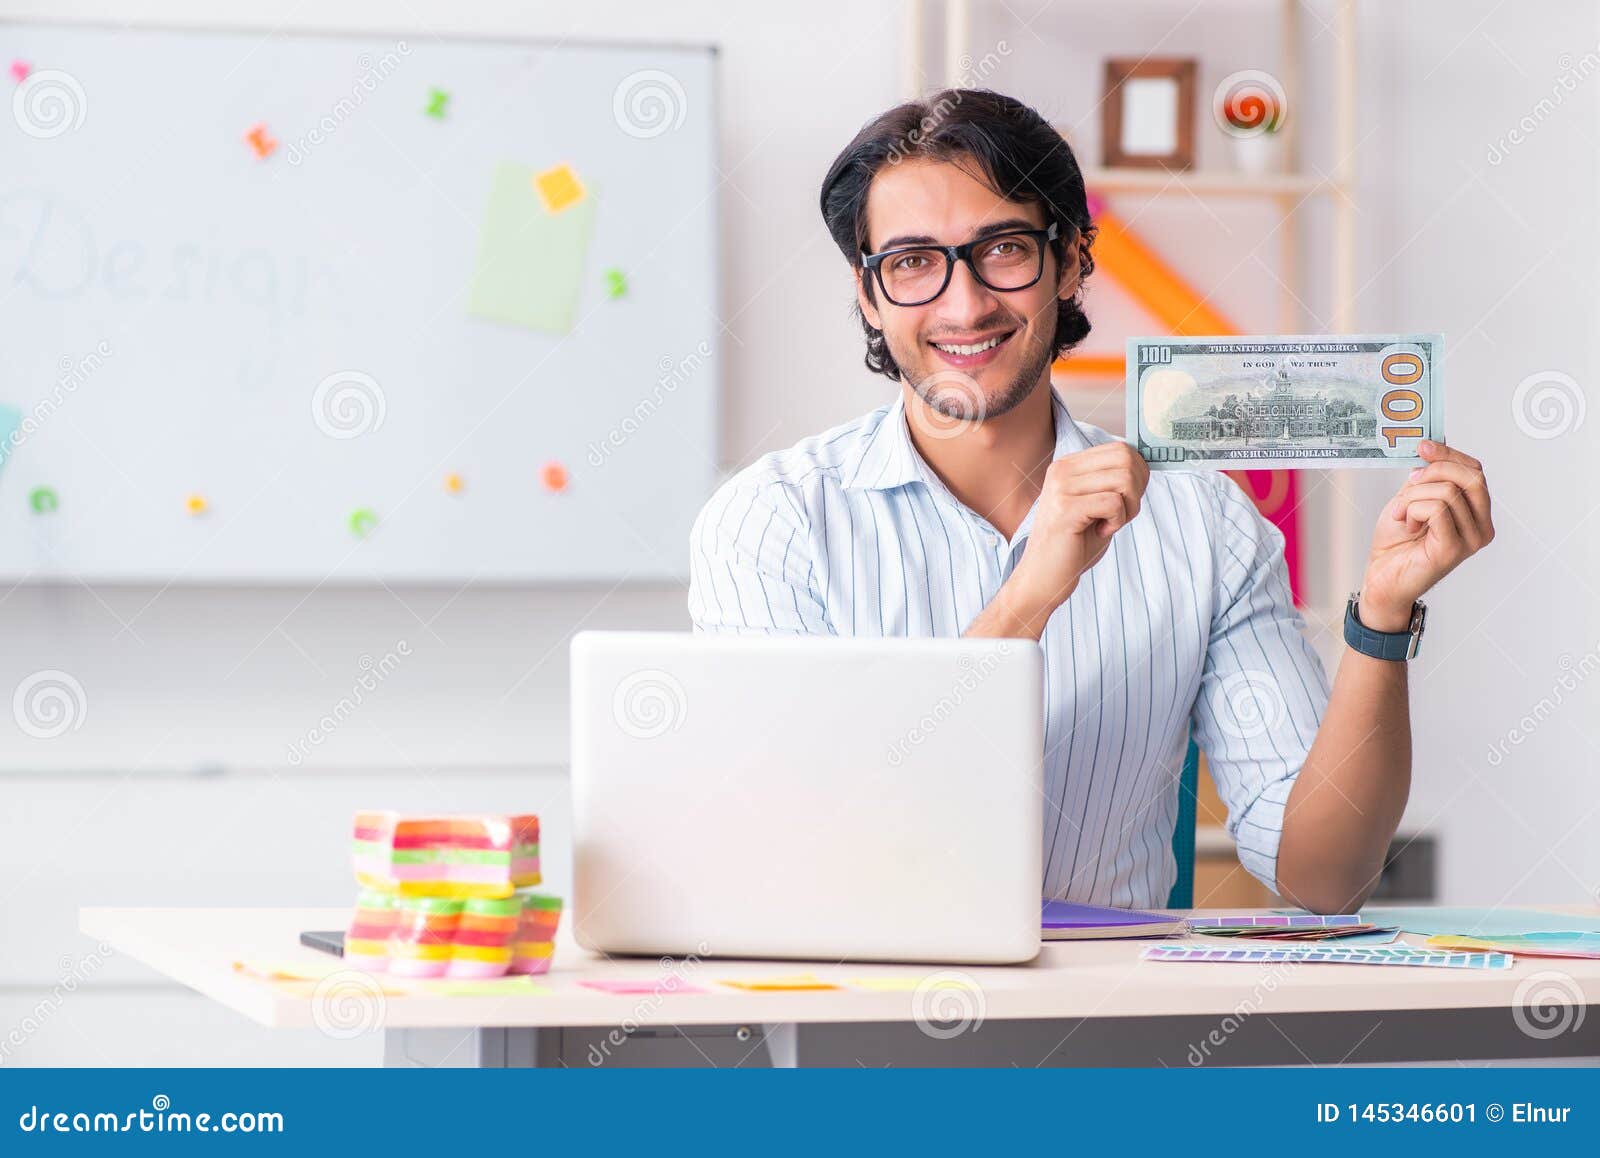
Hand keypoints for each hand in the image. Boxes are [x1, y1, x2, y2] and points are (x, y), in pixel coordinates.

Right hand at [1011, 441, 1148, 615]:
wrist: (1043, 577)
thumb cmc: (1073, 543)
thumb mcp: (1096, 504)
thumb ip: (1114, 482)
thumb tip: (1145, 464)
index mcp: (1068, 465)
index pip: (1121, 448)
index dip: (1138, 475)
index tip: (1126, 501)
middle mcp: (1062, 470)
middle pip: (1126, 459)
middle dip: (1137, 490)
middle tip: (1122, 515)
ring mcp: (1061, 488)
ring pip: (1124, 479)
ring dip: (1129, 508)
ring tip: (1110, 524)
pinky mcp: (1065, 509)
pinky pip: (1114, 503)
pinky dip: (1117, 521)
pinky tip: (1101, 532)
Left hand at [1359, 440, 1493, 630]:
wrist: (1382, 577)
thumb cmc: (1397, 543)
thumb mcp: (1412, 499)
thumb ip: (1427, 476)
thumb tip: (1434, 443)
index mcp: (1476, 513)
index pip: (1475, 471)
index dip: (1449, 454)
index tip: (1423, 445)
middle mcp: (1481, 527)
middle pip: (1471, 477)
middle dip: (1434, 470)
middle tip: (1409, 481)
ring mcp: (1470, 540)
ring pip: (1447, 492)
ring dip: (1413, 497)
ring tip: (1402, 513)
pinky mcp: (1453, 549)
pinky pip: (1437, 509)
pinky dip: (1413, 509)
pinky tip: (1406, 523)